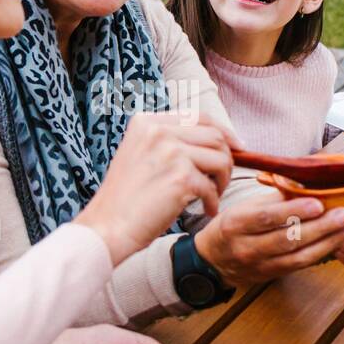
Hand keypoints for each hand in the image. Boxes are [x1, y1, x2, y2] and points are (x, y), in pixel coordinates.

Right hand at [76, 111, 236, 265]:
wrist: (107, 226)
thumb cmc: (126, 198)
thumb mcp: (140, 154)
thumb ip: (168, 141)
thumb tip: (217, 138)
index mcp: (147, 122)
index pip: (198, 116)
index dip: (223, 131)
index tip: (236, 147)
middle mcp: (158, 131)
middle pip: (215, 136)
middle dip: (226, 160)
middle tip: (220, 182)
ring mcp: (170, 152)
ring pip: (220, 159)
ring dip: (222, 181)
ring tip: (211, 197)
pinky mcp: (181, 177)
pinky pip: (212, 188)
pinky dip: (212, 203)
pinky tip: (204, 211)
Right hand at [193, 193, 343, 285]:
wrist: (213, 260)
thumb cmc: (233, 225)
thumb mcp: (244, 206)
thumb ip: (274, 197)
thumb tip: (308, 182)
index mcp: (236, 224)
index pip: (266, 218)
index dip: (293, 211)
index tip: (318, 203)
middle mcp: (246, 247)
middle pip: (287, 239)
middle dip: (320, 227)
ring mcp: (260, 265)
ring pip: (298, 256)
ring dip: (328, 242)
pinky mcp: (273, 275)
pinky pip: (301, 265)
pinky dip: (323, 252)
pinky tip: (340, 241)